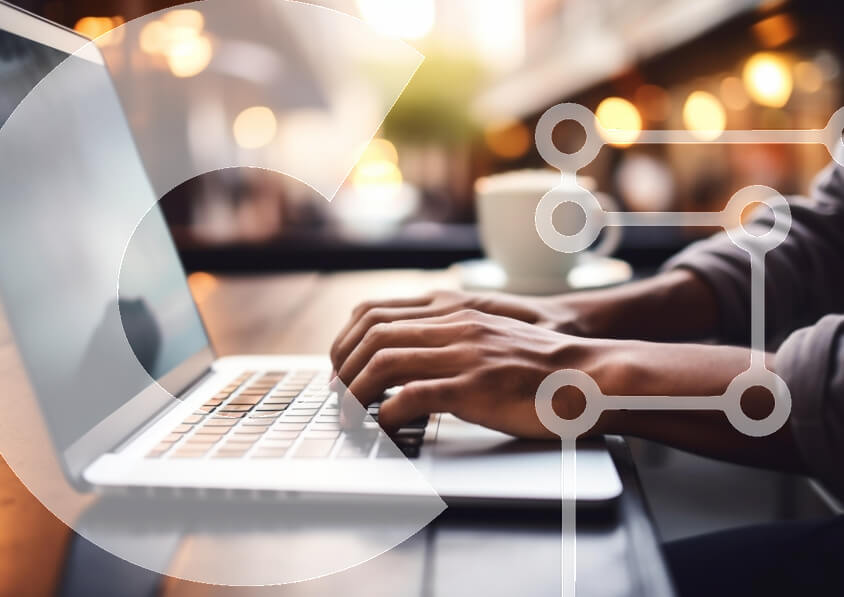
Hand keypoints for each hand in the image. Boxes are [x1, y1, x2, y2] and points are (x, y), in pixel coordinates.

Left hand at [335, 309, 599, 437]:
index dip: (346, 340)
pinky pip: (412, 396)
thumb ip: (450, 336)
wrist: (589, 374)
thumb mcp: (488, 333)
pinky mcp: (474, 387)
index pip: (375, 311)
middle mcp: (452, 324)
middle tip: (338, 397)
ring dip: (356, 394)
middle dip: (343, 369)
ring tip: (351, 418)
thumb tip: (411, 356)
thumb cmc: (540, 363)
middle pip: (371, 335)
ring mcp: (463, 354)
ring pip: (383, 363)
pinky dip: (387, 415)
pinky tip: (386, 428)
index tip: (340, 367)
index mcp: (452, 310)